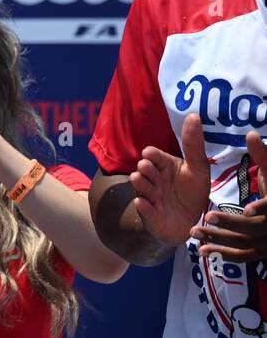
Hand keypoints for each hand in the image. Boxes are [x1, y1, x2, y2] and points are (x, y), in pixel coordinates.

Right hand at [130, 114, 212, 245]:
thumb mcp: (198, 168)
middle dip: (144, 168)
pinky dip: (142, 206)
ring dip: (140, 183)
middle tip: (146, 168)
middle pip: (143, 169)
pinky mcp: (150, 214)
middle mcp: (154, 179)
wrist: (192, 222)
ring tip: (140, 181)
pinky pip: (143, 209)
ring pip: (140, 187)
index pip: (152, 155)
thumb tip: (194, 115)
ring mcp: (150, 196)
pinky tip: (142, 202)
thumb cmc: (193, 192)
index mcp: (163, 166)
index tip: (150, 155)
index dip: (151, 154)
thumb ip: (194, 144)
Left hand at [190, 131, 266, 261]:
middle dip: (230, 224)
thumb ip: (262, 156)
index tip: (246, 209)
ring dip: (218, 241)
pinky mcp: (258, 253)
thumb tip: (252, 134)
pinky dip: (222, 254)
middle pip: (253, 230)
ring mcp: (266, 243)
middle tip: (207, 217)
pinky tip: (202, 250)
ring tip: (194, 231)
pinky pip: (240, 256)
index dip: (261, 209)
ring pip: (243, 246)